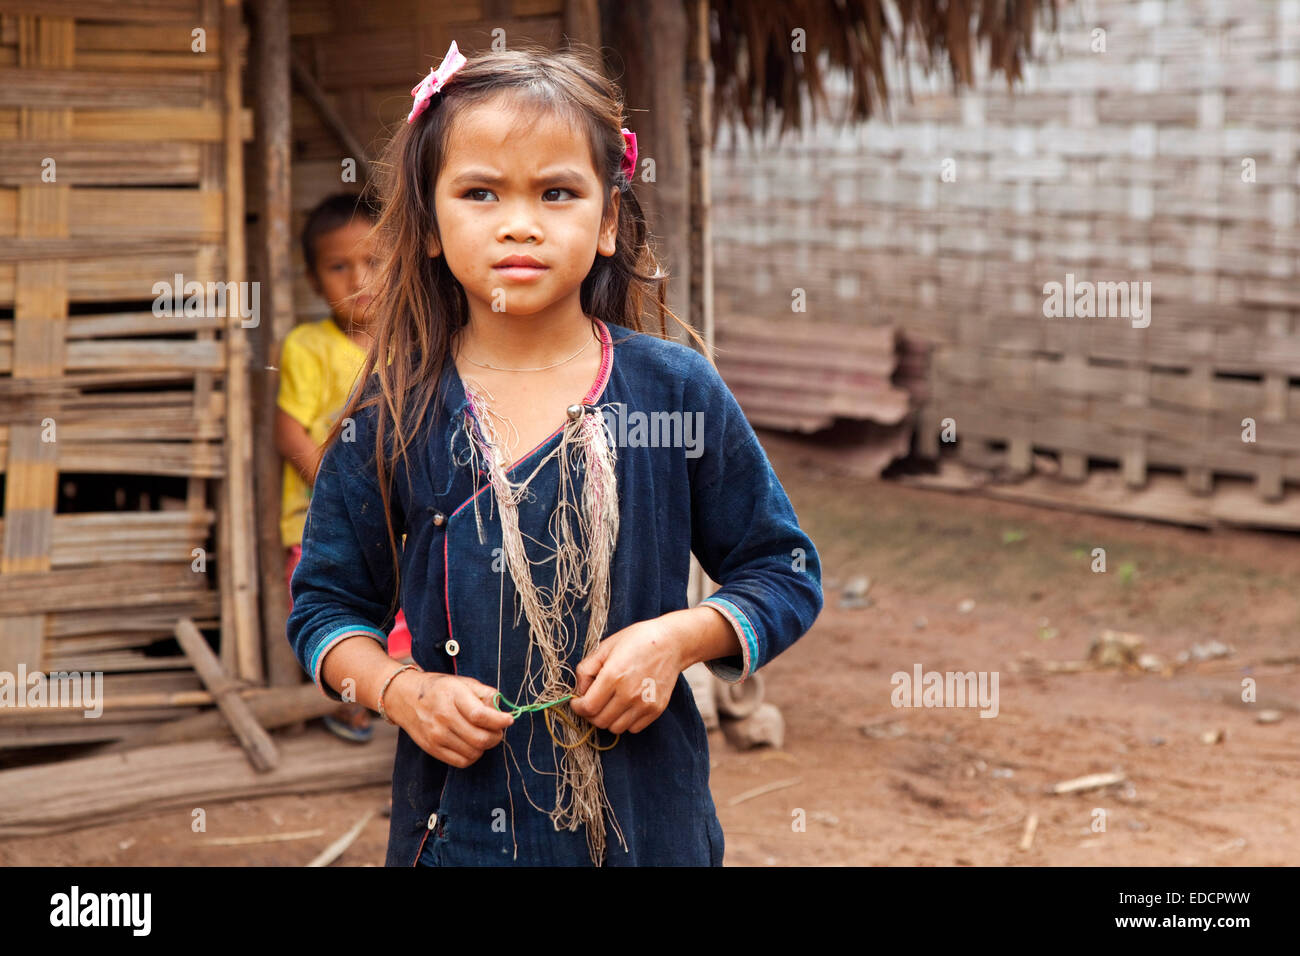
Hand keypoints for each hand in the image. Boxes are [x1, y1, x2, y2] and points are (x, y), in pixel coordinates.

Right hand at [388, 671, 513, 767]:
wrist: (404, 698)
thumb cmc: (440, 688)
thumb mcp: (463, 682)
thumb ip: (485, 694)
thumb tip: (502, 711)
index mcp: (453, 695)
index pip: (481, 715)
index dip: (500, 720)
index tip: (509, 720)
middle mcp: (443, 717)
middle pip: (480, 738)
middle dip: (496, 736)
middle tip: (498, 730)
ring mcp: (436, 735)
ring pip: (474, 752)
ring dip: (485, 746)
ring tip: (483, 734)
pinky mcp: (432, 749)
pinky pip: (462, 761)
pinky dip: (472, 755)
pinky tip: (471, 744)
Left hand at [570, 617, 688, 733]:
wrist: (671, 642)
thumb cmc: (636, 641)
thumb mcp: (605, 647)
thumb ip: (586, 670)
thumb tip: (580, 692)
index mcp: (613, 676)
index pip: (588, 707)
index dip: (578, 707)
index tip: (577, 702)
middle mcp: (629, 693)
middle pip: (600, 721)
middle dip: (590, 714)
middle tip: (591, 703)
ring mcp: (644, 704)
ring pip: (615, 728)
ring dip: (608, 719)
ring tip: (609, 704)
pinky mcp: (656, 709)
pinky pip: (633, 728)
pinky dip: (625, 722)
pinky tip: (625, 706)